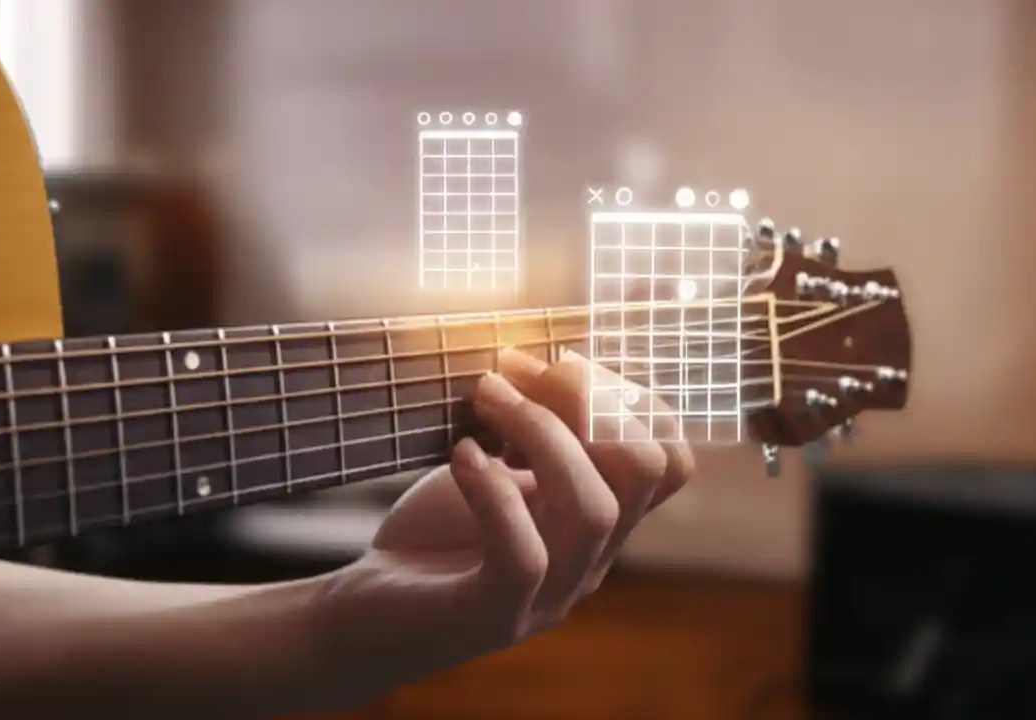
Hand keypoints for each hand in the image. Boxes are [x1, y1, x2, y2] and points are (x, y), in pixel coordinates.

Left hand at [310, 348, 694, 706]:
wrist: (363, 614)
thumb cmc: (435, 535)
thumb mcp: (496, 468)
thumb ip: (534, 431)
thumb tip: (556, 364)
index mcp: (600, 522)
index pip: (671, 461)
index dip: (630, 399)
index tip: (559, 364)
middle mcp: (589, 562)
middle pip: (647, 471)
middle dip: (591, 401)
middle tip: (519, 371)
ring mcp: (547, 597)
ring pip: (594, 510)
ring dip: (541, 433)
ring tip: (484, 396)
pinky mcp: (492, 618)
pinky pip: (524, 554)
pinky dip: (494, 491)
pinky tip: (461, 455)